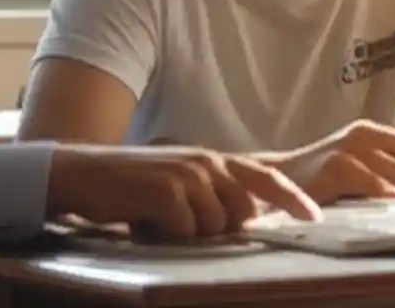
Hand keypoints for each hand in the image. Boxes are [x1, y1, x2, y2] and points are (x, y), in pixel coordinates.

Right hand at [47, 145, 322, 240]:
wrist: (81, 173)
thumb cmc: (129, 184)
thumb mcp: (176, 180)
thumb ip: (210, 192)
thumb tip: (242, 221)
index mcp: (211, 159)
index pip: (264, 178)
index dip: (291, 198)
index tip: (313, 217)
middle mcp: (205, 162)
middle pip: (241, 214)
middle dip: (218, 230)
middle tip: (177, 224)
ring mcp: (188, 176)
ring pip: (214, 227)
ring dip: (187, 234)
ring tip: (157, 220)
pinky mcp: (167, 192)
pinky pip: (186, 231)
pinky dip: (166, 235)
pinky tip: (144, 221)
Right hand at [275, 120, 394, 203]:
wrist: (283, 178)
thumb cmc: (325, 173)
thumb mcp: (359, 161)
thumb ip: (389, 165)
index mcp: (370, 131)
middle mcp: (361, 136)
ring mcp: (348, 150)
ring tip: (394, 205)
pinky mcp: (335, 168)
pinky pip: (373, 183)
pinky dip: (382, 194)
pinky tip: (382, 201)